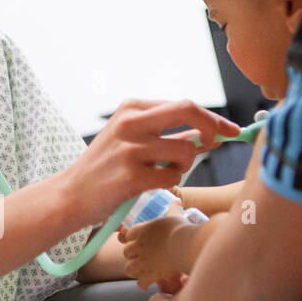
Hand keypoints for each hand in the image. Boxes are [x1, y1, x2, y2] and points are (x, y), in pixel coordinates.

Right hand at [58, 99, 238, 229]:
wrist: (71, 195)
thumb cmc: (106, 168)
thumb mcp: (133, 141)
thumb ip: (170, 134)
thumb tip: (212, 133)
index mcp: (131, 108)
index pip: (183, 105)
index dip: (212, 118)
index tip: (230, 130)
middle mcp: (130, 123)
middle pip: (187, 109)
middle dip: (212, 125)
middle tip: (220, 141)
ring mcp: (129, 149)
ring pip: (185, 149)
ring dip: (184, 165)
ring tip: (163, 172)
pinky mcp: (130, 176)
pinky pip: (173, 175)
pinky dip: (170, 181)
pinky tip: (151, 184)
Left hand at [120, 215, 188, 290]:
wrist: (185, 245)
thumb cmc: (182, 229)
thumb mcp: (176, 216)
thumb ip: (173, 210)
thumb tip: (176, 202)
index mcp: (142, 230)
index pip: (128, 235)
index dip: (132, 239)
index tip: (136, 241)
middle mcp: (139, 246)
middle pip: (126, 252)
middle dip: (132, 256)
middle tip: (141, 258)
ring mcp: (143, 262)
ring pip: (129, 268)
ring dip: (135, 270)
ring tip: (143, 271)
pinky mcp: (150, 275)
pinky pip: (140, 283)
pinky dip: (143, 284)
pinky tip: (147, 284)